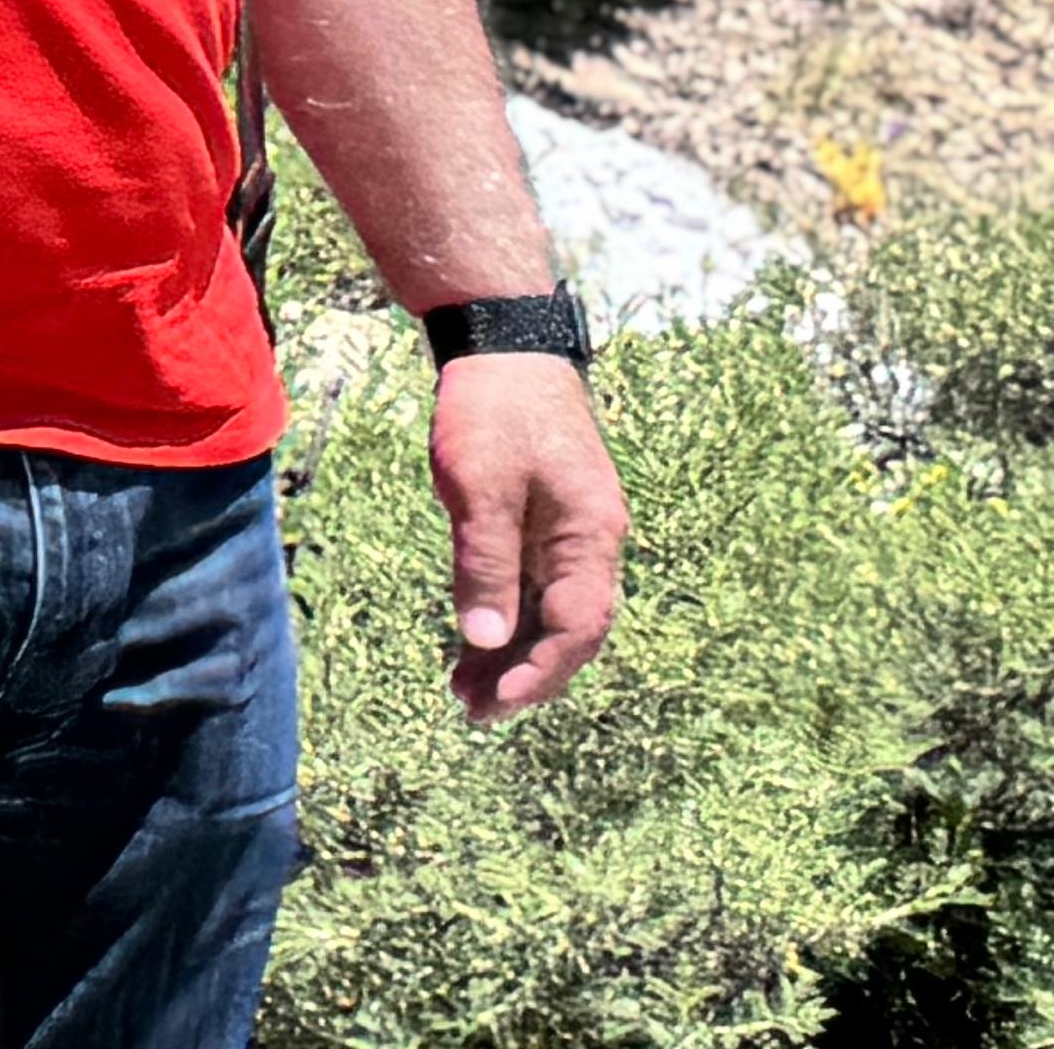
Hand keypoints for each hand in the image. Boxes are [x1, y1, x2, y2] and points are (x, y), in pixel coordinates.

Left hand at [435, 352, 624, 719]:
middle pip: (567, 627)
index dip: (540, 670)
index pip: (577, 625)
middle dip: (524, 673)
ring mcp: (569, 530)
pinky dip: (504, 612)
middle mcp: (591, 540)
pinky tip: (472, 639)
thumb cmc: (493, 407)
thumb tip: (484, 639)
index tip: (495, 702)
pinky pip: (531, 581)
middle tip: (473, 712)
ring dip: (510, 650)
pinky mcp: (542, 518)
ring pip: (547, 609)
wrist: (501, 342)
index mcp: (591, 534)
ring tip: (463, 691)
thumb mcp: (480, 484)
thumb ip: (485, 561)